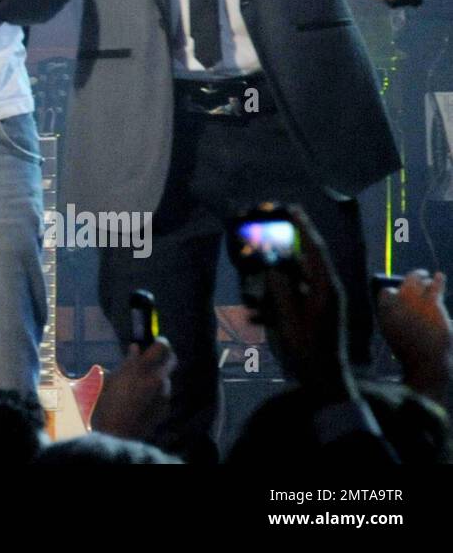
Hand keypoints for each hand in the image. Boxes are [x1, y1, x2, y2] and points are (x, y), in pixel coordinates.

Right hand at [91, 337, 176, 441]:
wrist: (117, 433)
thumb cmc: (107, 403)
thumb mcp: (111, 378)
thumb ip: (126, 363)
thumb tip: (136, 349)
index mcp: (142, 368)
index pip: (162, 346)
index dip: (160, 341)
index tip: (154, 341)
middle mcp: (157, 378)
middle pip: (171, 359)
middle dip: (165, 355)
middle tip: (153, 357)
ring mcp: (164, 394)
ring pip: (166, 377)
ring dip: (158, 375)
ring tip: (143, 381)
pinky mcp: (165, 407)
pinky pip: (164, 393)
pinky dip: (156, 391)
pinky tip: (144, 398)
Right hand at [259, 207, 350, 397]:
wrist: (324, 378)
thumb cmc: (308, 351)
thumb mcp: (291, 321)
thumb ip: (282, 292)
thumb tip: (273, 266)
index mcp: (326, 290)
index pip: (315, 251)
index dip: (303, 228)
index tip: (292, 209)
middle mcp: (325, 290)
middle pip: (304, 259)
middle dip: (286, 243)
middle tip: (268, 224)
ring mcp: (320, 300)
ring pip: (297, 275)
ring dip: (278, 269)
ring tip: (259, 263)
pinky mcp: (313, 309)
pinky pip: (294, 291)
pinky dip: (278, 289)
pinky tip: (260, 299)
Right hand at [377, 269, 451, 403]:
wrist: (427, 362)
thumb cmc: (412, 353)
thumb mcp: (395, 334)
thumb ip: (396, 317)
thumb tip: (399, 304)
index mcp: (385, 312)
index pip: (386, 292)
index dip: (394, 291)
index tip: (400, 292)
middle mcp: (396, 303)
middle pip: (403, 283)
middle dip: (411, 278)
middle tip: (418, 276)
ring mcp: (414, 302)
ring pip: (417, 281)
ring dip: (423, 278)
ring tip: (428, 278)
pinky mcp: (432, 304)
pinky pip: (434, 286)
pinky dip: (437, 280)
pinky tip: (439, 277)